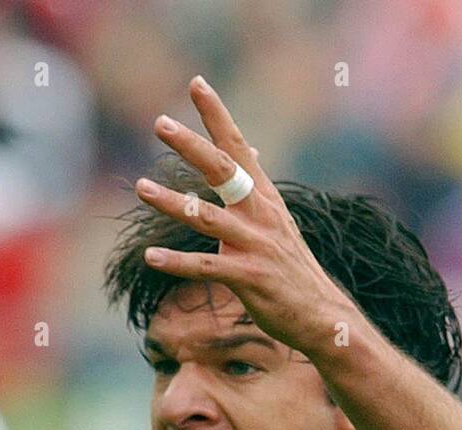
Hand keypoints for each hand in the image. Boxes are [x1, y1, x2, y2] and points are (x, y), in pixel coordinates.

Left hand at [135, 75, 357, 354]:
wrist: (320, 315)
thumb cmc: (291, 270)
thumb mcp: (277, 222)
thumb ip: (256, 190)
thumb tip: (252, 152)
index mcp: (264, 198)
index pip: (239, 147)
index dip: (218, 116)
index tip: (197, 83)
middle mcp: (261, 214)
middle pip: (223, 171)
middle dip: (191, 145)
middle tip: (161, 123)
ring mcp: (256, 246)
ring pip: (208, 218)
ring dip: (172, 202)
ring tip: (141, 187)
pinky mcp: (250, 278)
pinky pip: (206, 267)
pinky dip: (177, 262)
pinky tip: (150, 258)